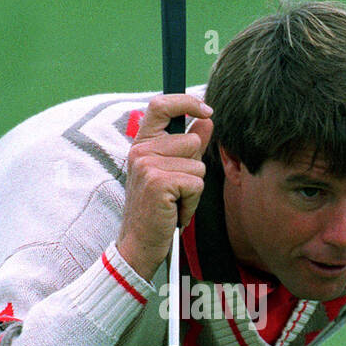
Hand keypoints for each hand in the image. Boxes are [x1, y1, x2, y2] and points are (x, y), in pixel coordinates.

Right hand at [116, 94, 213, 281]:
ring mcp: (147, 165)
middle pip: (193, 142)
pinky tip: (174, 211)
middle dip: (194, 168)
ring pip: (198, 165)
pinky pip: (196, 184)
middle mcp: (141, 150)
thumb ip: (189, 145)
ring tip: (174, 201)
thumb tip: (207, 119)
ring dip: (193, 189)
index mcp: (142, 143)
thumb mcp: (171, 172)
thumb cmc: (157, 209)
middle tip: (175, 189)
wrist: (138, 243)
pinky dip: (192, 202)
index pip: (160, 105)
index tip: (206, 110)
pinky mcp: (158, 182)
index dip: (186, 102)